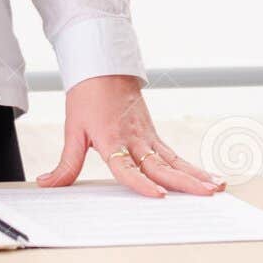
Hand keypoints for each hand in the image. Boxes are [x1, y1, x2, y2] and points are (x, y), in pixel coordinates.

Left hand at [36, 74, 225, 198]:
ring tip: (216, 188)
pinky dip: (190, 166)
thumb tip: (46, 184)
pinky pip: (173, 154)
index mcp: (112, 140)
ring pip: (174, 160)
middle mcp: (134, 140)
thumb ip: (66, 164)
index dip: (141, 183)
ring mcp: (147, 136)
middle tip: (206, 195)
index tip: (157, 196)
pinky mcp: (153, 134)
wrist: (103, 67)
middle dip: (185, 182)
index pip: (127, 167)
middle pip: (161, 166)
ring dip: (196, 175)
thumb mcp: (72, 130)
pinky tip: (205, 176)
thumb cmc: (87, 96)